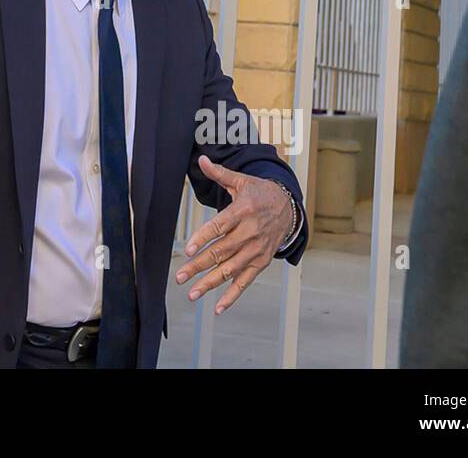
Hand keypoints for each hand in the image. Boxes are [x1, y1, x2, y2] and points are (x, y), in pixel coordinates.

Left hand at [174, 155, 291, 314]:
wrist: (288, 207)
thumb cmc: (259, 193)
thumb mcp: (241, 181)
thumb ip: (219, 174)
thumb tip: (200, 159)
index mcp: (243, 211)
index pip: (220, 227)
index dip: (204, 238)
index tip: (188, 249)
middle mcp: (250, 233)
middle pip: (221, 251)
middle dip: (198, 265)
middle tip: (179, 275)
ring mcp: (256, 250)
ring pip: (230, 269)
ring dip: (210, 283)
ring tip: (191, 292)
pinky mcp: (261, 262)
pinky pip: (245, 281)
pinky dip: (232, 295)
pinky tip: (217, 308)